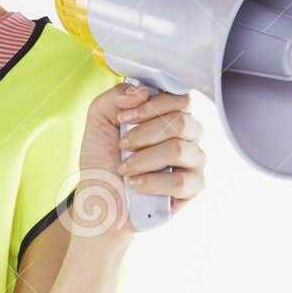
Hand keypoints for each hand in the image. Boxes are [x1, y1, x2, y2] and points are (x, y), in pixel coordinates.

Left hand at [78, 82, 205, 234]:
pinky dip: (151, 182)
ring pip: (178, 150)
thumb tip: (141, 91)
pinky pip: (180, 181)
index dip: (151, 106)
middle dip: (143, 134)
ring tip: (125, 169)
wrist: (99, 201)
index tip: (123, 118)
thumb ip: (114, 97)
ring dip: (143, 160)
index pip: (180, 98)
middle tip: (122, 146)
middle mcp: (187, 135)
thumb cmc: (102, 164)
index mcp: (169, 115)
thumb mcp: (98, 123)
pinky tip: (136, 185)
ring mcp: (193, 161)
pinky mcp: (193, 187)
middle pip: (181, 121)